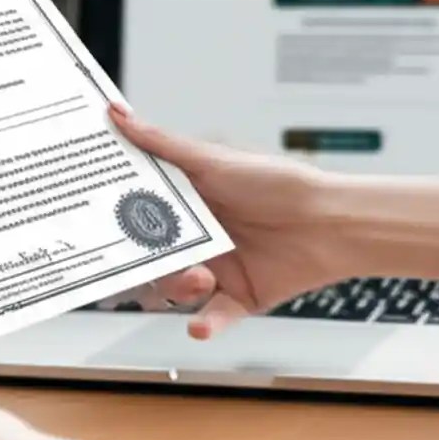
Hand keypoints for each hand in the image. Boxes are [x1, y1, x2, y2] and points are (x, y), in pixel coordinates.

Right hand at [110, 104, 355, 339]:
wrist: (332, 222)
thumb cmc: (279, 183)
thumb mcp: (212, 160)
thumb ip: (162, 144)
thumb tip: (119, 114)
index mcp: (188, 203)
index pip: (141, 217)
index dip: (121, 224)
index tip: (106, 228)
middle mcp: (200, 236)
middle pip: (152, 259)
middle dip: (150, 264)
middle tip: (156, 259)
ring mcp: (218, 269)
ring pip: (176, 290)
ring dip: (179, 288)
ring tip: (200, 280)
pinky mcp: (239, 298)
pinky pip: (213, 318)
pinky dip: (205, 324)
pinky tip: (199, 326)